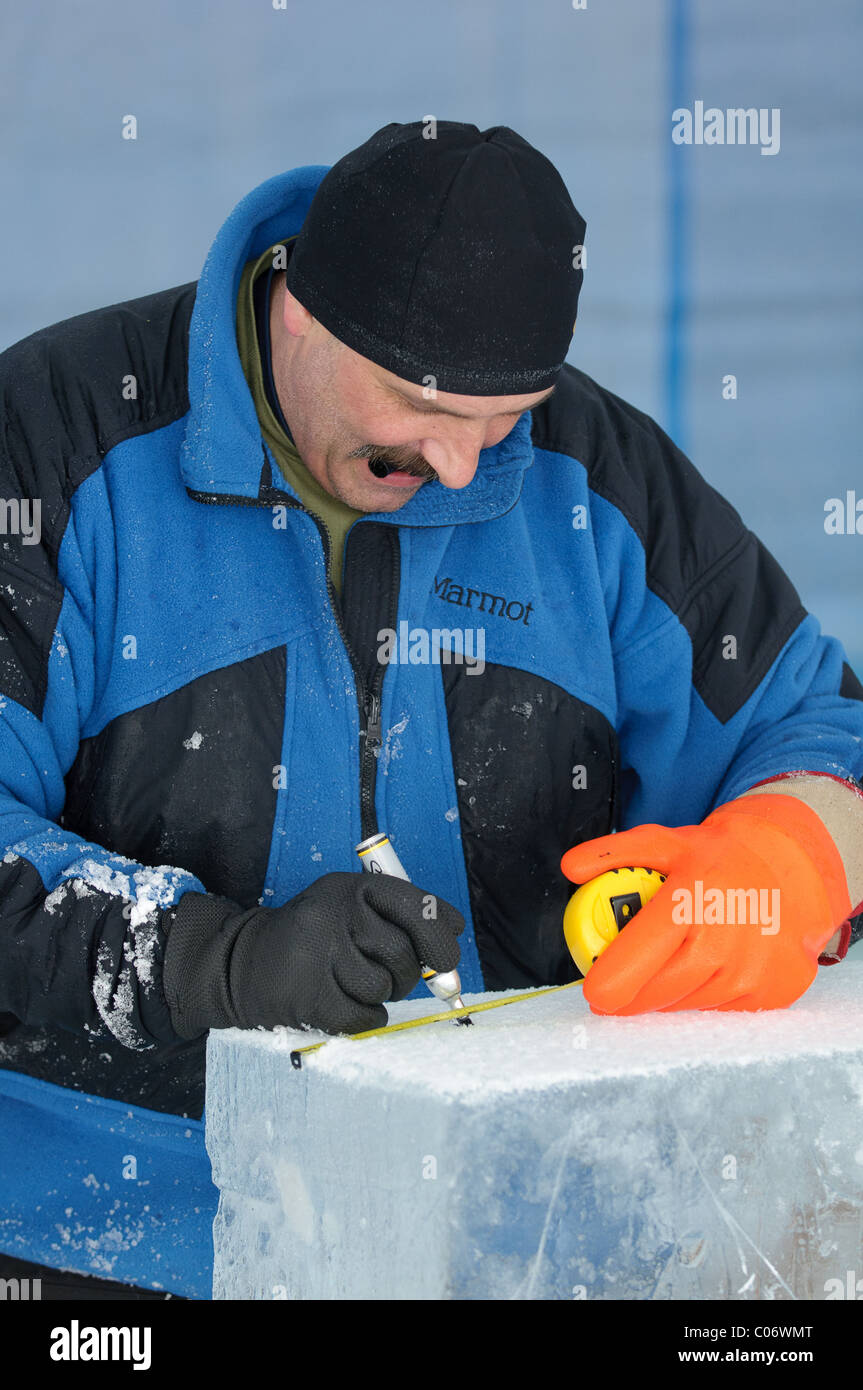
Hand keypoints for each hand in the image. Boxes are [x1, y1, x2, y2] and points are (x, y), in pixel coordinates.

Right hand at [162, 872, 463, 1037]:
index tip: (447, 956)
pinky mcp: (306, 995)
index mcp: (351, 887)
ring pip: (383, 988)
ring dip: (379, 995)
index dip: (440, 935)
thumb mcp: (351, 909)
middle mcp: (333, 912)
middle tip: (390, 975)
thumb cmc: (315, 939)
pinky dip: (364, 1018)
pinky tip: (341, 1003)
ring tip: (352, 983)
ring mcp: (316, 953)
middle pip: (403, 953)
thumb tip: (451, 953)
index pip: (416, 906)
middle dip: (407, 974)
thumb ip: (401, 922)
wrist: (243, 963)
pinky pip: (364, 1017)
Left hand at [560, 793, 851, 1013]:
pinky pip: (717, 1011)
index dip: (605, 984)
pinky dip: (703, 995)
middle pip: (652, 996)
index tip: (594, 988)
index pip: (632, 965)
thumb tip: (570, 868)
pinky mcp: (769, 995)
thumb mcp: (667, 842)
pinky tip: (711, 965)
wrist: (795, 869)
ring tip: (675, 959)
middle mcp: (722, 945)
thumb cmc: (722, 858)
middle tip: (622, 980)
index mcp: (688, 904)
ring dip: (667, 994)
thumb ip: (614, 854)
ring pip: (682, 1007)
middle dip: (630, 993)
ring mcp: (749, 974)